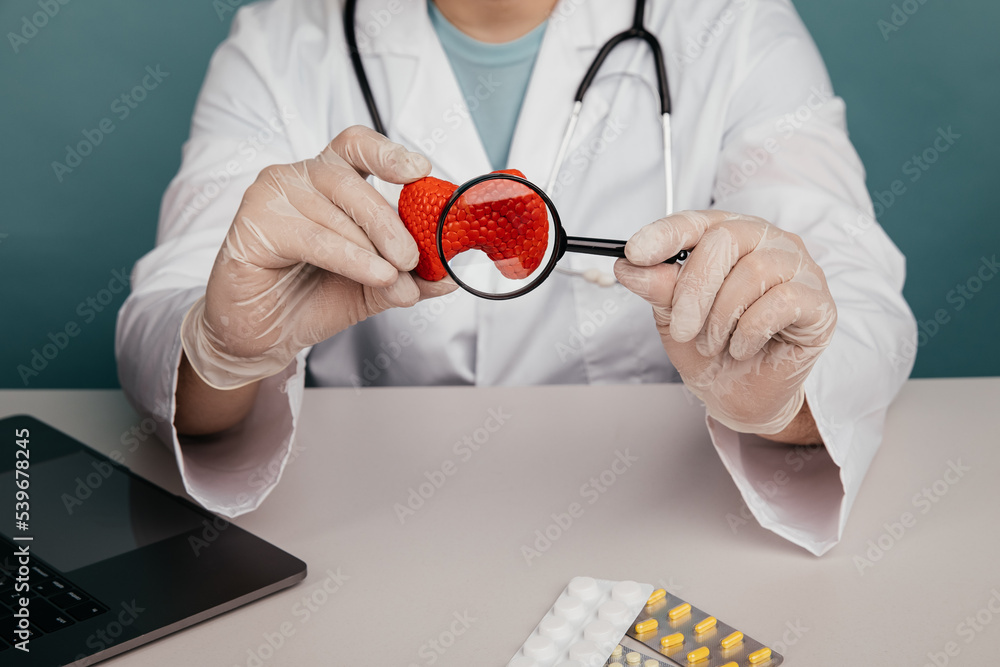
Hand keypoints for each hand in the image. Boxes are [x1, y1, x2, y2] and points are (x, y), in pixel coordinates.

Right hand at [180, 126, 455, 389]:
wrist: (264, 337)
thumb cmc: (312, 298)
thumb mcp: (375, 287)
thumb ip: (411, 276)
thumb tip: (452, 275)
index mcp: (329, 180)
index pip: (356, 146)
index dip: (388, 153)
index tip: (420, 171)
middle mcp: (299, 178)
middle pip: (352, 181)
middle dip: (390, 221)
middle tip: (416, 257)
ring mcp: (272, 196)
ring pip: (335, 211)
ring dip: (373, 248)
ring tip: (395, 279)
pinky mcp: (253, 224)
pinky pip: (313, 237)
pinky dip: (350, 258)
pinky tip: (373, 275)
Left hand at [614, 210, 836, 434]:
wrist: (741, 395)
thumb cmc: (710, 349)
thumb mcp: (673, 318)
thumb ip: (658, 288)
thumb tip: (629, 266)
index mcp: (727, 236)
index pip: (695, 221)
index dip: (664, 234)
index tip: (634, 253)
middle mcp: (764, 241)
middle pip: (725, 240)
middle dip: (694, 290)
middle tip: (681, 328)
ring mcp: (797, 266)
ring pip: (753, 271)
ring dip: (721, 317)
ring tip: (713, 343)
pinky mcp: (818, 300)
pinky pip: (781, 301)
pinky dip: (750, 331)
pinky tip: (743, 347)